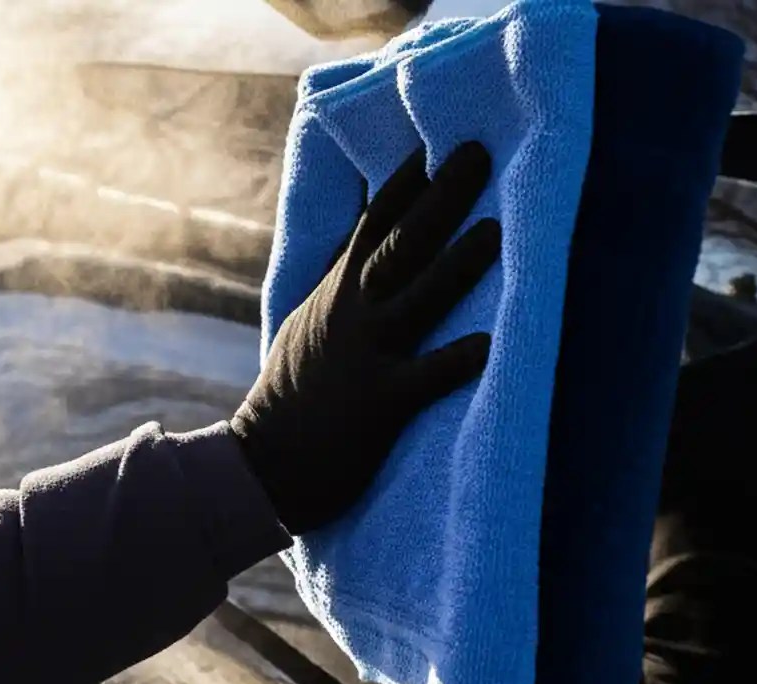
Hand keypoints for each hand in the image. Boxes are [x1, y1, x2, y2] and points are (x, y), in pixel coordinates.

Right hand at [231, 142, 499, 534]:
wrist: (260, 466)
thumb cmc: (293, 397)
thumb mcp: (309, 325)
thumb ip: (339, 287)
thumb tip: (363, 251)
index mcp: (336, 293)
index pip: (371, 225)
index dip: (403, 183)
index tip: (432, 143)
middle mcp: (351, 313)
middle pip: (400, 244)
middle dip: (440, 198)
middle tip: (479, 154)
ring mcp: (365, 355)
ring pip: (416, 297)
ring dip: (457, 263)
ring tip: (496, 231)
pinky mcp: (379, 403)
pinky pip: (423, 379)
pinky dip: (454, 361)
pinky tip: (488, 345)